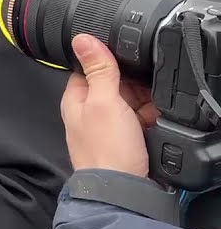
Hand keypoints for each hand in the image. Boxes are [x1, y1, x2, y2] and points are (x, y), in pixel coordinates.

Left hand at [61, 34, 157, 177]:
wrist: (123, 190)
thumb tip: (82, 38)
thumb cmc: (106, 150)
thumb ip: (97, 70)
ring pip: (133, 102)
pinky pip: (143, 119)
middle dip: (135, 88)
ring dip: (146, 105)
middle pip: (117, 83)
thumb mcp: (104, 101)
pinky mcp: (127, 138)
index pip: (90, 66)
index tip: (127, 66)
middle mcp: (90, 110)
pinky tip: (153, 127)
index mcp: (76, 98)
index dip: (112, 63)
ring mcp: (109, 125)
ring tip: (145, 118)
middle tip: (139, 100)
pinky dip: (151, 120)